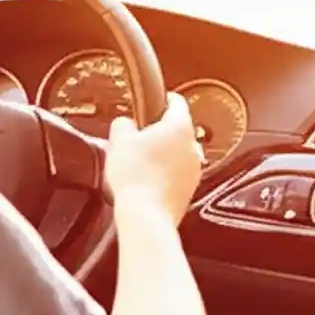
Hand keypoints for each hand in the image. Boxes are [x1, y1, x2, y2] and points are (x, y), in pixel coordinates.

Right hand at [105, 93, 204, 225]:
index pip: (177, 102)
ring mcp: (194, 169)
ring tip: (142, 161)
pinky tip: (148, 180)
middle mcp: (193, 146)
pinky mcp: (190, 190)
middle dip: (160, 131)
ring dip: (165, 154)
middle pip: (178, 129)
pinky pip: (178, 174)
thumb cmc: (135, 176)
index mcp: (180, 126)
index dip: (163, 98)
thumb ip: (123, 124)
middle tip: (139, 136)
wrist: (146, 215)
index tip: (155, 100)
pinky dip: (166, 174)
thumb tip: (125, 124)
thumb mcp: (119, 140)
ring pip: (179, 153)